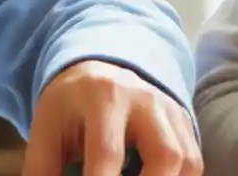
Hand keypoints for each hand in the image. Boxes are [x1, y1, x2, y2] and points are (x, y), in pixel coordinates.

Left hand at [21, 60, 200, 175]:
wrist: (100, 71)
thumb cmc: (71, 104)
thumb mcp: (48, 126)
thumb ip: (42, 166)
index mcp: (103, 96)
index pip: (108, 151)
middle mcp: (144, 101)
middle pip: (165, 154)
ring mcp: (170, 112)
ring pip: (188, 160)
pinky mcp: (185, 124)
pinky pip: (194, 163)